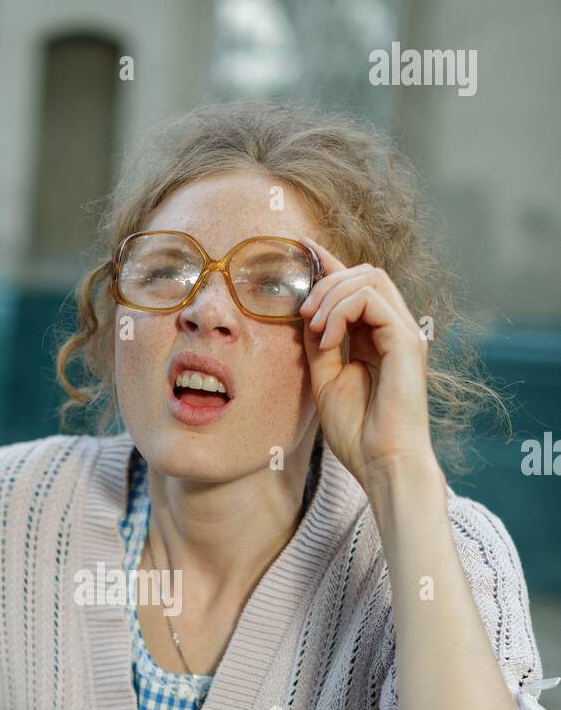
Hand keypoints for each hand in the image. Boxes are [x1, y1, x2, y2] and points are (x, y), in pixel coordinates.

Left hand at [299, 239, 439, 492]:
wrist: (382, 462)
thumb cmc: (358, 432)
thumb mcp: (325, 379)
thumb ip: (319, 344)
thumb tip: (305, 313)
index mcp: (378, 338)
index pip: (357, 285)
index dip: (330, 262)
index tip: (301, 247)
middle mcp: (395, 330)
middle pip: (365, 273)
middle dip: (326, 282)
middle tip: (303, 315)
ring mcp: (405, 333)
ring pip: (370, 277)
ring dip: (332, 295)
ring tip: (315, 328)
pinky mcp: (407, 341)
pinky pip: (372, 300)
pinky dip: (343, 312)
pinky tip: (329, 340)